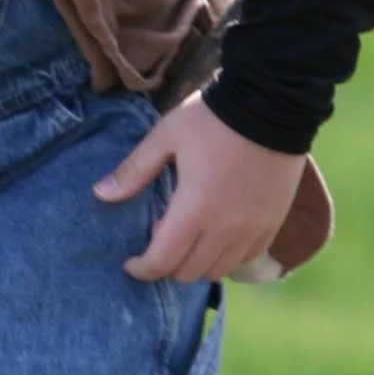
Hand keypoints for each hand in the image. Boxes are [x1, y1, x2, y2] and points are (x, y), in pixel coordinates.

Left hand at [94, 92, 305, 280]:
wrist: (274, 102)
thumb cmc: (212, 119)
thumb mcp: (166, 136)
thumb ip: (134, 170)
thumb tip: (100, 194)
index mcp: (194, 209)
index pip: (162, 261)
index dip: (142, 268)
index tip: (130, 263)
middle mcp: (225, 228)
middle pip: (189, 272)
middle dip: (166, 265)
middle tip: (158, 241)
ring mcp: (253, 228)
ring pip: (218, 270)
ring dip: (196, 263)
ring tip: (187, 237)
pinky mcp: (273, 222)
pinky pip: (247, 258)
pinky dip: (227, 256)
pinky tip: (216, 236)